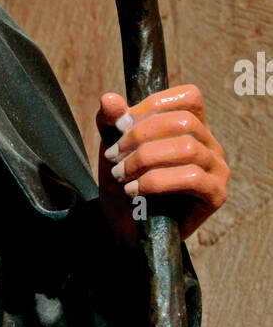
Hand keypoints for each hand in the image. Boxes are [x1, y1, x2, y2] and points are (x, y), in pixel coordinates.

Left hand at [96, 84, 228, 245]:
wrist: (126, 229)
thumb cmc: (125, 185)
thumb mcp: (114, 148)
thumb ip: (111, 123)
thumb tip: (109, 99)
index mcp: (193, 127)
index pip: (188, 98)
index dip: (152, 106)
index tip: (118, 127)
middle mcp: (210, 145)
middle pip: (184, 122)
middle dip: (140, 137)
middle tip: (113, 157)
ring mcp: (217, 170)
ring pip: (187, 148)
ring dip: (144, 160)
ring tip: (121, 176)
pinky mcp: (215, 195)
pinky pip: (191, 177)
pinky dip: (156, 181)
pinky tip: (134, 191)